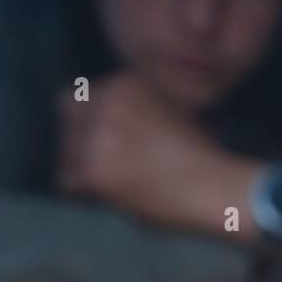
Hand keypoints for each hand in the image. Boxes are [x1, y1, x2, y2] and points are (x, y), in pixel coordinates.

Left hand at [57, 73, 261, 238]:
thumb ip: (137, 105)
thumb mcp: (172, 109)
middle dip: (82, 144)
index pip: (78, 98)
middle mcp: (105, 102)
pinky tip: (117, 196)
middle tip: (109, 168)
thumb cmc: (201, 157)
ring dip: (86, 170)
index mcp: (123, 84)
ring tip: (121, 184)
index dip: (91, 125)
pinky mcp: (93, 169)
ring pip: (66, 154)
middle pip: (67, 123)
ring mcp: (97, 135)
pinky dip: (88, 194)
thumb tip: (109, 115)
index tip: (112, 146)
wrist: (215, 187)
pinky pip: (68, 183)